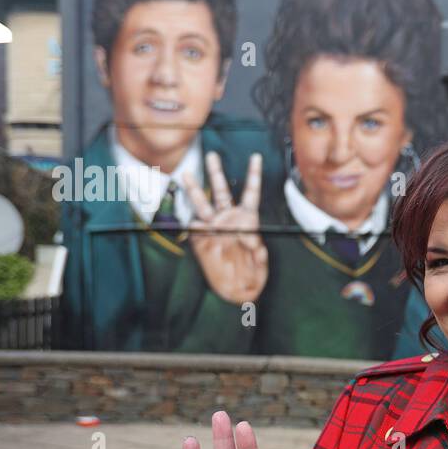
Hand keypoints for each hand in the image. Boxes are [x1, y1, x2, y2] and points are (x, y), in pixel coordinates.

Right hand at [184, 152, 267, 304]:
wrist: (236, 293)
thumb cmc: (253, 277)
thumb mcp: (261, 266)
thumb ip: (258, 251)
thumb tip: (249, 236)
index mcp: (247, 221)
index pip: (250, 194)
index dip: (253, 176)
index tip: (255, 157)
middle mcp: (228, 220)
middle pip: (221, 192)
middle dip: (215, 174)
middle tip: (212, 155)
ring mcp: (213, 229)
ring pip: (202, 205)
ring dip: (194, 191)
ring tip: (186, 176)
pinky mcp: (200, 241)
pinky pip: (193, 229)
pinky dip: (192, 225)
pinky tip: (192, 224)